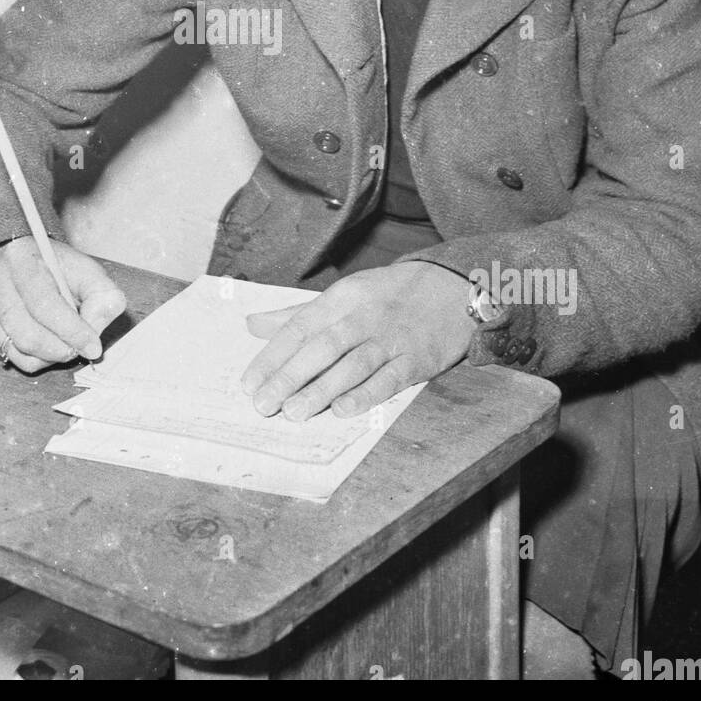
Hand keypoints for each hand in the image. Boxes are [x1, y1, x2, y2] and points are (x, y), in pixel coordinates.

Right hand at [0, 237, 125, 372]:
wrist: (10, 259)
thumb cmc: (52, 266)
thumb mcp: (85, 269)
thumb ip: (101, 295)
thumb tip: (95, 332)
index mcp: (22, 262)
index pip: (44, 305)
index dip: (71, 331)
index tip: (92, 346)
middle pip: (28, 336)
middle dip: (61, 349)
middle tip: (79, 348)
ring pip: (17, 352)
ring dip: (48, 357)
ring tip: (63, 344)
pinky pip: (7, 358)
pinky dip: (31, 358)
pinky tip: (42, 341)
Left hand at [240, 261, 474, 419]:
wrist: (452, 288)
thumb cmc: (387, 296)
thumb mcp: (342, 295)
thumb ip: (297, 314)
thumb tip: (252, 325)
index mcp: (341, 298)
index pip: (300, 327)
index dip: (272, 356)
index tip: (249, 383)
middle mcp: (364, 316)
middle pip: (322, 347)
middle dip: (289, 377)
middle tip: (263, 405)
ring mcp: (392, 338)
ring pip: (352, 364)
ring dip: (321, 390)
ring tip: (293, 413)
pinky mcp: (417, 359)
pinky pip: (389, 378)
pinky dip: (366, 394)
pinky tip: (342, 410)